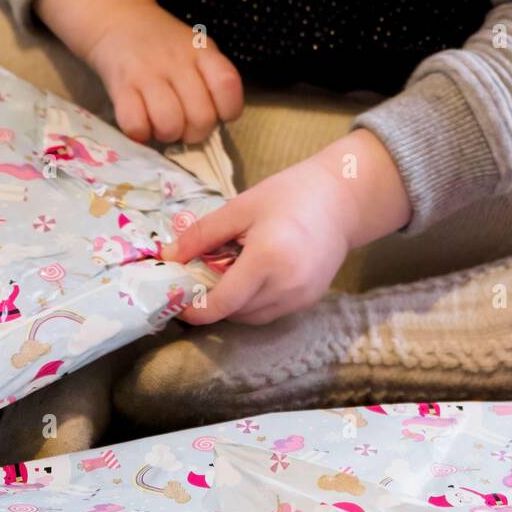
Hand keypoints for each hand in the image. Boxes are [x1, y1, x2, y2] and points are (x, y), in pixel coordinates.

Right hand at [35, 0, 243, 144]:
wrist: (118, 18)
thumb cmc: (162, 41)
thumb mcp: (195, 47)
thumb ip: (209, 77)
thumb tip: (214, 120)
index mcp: (202, 51)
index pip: (228, 85)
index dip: (228, 109)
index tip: (217, 113)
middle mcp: (177, 62)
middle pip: (201, 117)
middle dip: (195, 133)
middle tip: (184, 125)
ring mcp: (147, 73)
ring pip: (170, 125)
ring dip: (167, 135)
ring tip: (161, 125)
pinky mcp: (120, 86)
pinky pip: (135, 124)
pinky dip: (140, 132)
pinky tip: (141, 122)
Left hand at [162, 128, 412, 324]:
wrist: (343, 199)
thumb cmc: (290, 194)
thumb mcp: (241, 207)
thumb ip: (202, 234)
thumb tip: (168, 257)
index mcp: (267, 260)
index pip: (220, 304)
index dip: (192, 308)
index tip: (175, 298)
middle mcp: (286, 286)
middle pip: (233, 313)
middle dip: (211, 300)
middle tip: (199, 275)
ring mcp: (301, 298)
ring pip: (251, 317)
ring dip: (232, 303)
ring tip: (230, 270)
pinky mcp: (309, 301)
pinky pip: (270, 312)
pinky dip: (253, 301)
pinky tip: (253, 273)